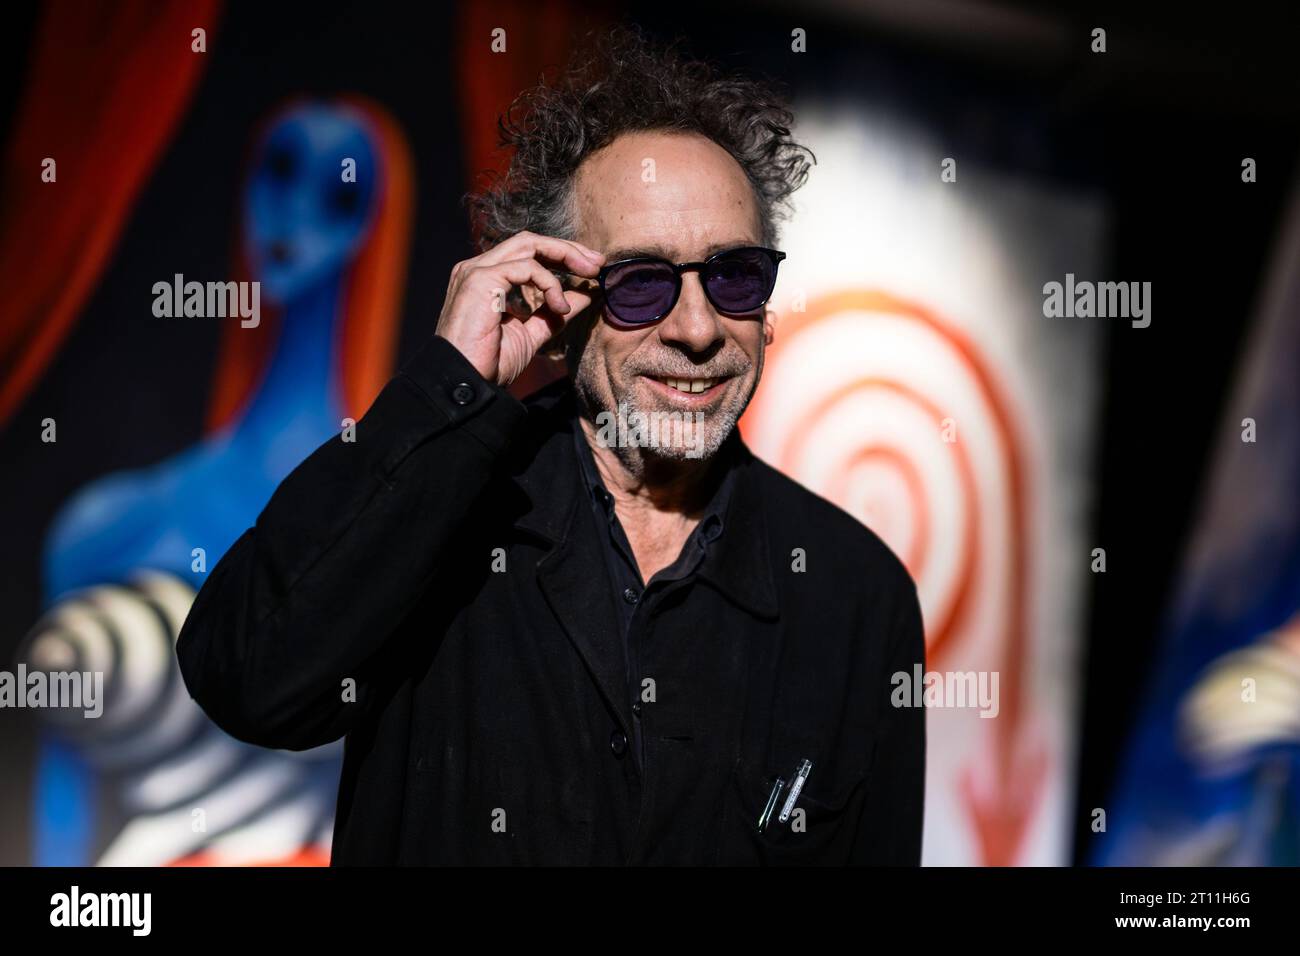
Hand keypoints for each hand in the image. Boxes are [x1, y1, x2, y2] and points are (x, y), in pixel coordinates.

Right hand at [434, 231, 604, 385]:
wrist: (467, 384)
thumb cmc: (489, 364)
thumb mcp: (530, 335)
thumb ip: (552, 314)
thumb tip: (583, 297)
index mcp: (486, 279)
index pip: (527, 252)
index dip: (561, 256)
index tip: (590, 270)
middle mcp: (478, 268)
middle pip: (530, 241)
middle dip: (568, 249)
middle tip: (598, 263)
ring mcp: (477, 271)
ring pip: (529, 245)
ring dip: (565, 256)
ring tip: (590, 275)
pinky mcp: (481, 279)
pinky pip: (527, 267)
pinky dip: (550, 283)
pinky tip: (560, 305)